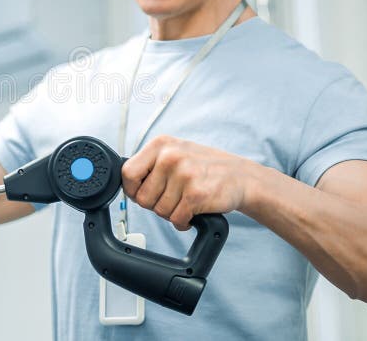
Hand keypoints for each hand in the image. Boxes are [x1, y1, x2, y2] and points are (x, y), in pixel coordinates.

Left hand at [121, 135, 256, 230]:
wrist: (241, 176)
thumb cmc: (204, 167)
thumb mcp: (175, 152)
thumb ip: (151, 164)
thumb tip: (125, 184)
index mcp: (160, 145)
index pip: (128, 173)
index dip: (132, 190)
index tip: (143, 193)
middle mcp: (170, 156)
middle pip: (142, 198)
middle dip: (155, 205)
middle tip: (173, 198)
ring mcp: (183, 174)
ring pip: (160, 211)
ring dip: (172, 213)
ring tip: (186, 202)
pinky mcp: (196, 194)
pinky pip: (176, 219)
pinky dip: (183, 222)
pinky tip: (193, 212)